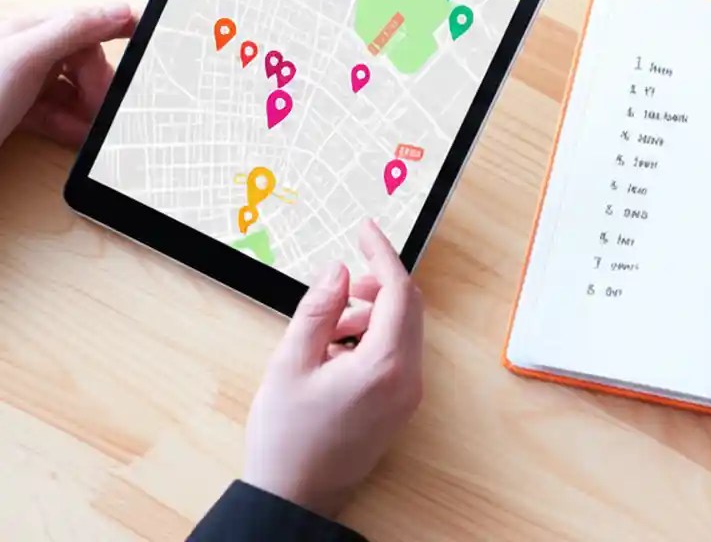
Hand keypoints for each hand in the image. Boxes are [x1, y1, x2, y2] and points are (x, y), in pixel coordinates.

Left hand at [0, 4, 135, 147]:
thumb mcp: (26, 57)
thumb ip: (73, 30)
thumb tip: (121, 10)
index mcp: (32, 31)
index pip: (85, 21)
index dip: (117, 27)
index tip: (148, 37)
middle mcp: (30, 53)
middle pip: (85, 62)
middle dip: (99, 85)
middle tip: (107, 106)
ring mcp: (24, 83)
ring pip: (74, 90)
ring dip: (88, 110)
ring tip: (92, 129)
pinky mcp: (19, 111)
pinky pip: (58, 114)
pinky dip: (70, 126)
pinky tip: (78, 138)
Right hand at [243, 220, 424, 516]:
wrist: (294, 496)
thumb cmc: (287, 437)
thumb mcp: (290, 362)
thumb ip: (318, 309)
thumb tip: (339, 270)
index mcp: (386, 365)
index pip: (398, 291)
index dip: (381, 254)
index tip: (365, 229)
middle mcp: (408, 379)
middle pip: (408, 308)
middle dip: (376, 285)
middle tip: (341, 282)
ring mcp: (408, 395)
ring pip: (402, 331)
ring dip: (369, 315)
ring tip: (323, 329)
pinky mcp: (399, 405)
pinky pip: (396, 355)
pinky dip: (371, 339)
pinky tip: (332, 350)